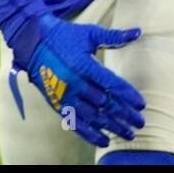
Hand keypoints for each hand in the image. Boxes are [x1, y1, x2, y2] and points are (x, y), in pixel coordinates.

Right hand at [7, 13, 145, 147]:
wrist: (32, 43)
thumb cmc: (64, 36)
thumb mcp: (89, 33)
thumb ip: (114, 37)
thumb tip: (138, 32)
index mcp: (84, 65)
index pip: (111, 84)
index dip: (128, 95)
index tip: (142, 104)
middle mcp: (75, 83)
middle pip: (105, 104)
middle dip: (125, 115)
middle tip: (140, 122)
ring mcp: (65, 96)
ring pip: (93, 117)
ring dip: (112, 127)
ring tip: (128, 134)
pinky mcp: (57, 104)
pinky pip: (75, 123)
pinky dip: (90, 134)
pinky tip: (105, 140)